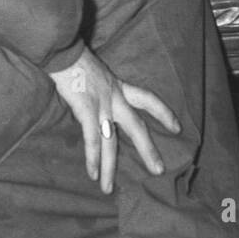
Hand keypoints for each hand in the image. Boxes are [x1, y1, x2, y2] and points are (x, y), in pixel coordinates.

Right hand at [48, 45, 180, 193]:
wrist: (62, 48)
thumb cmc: (73, 58)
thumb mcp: (96, 70)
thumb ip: (100, 87)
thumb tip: (96, 98)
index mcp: (118, 86)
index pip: (147, 99)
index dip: (163, 113)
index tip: (176, 127)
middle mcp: (114, 96)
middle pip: (136, 126)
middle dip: (147, 150)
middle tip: (159, 170)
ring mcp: (101, 104)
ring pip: (110, 141)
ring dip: (110, 167)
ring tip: (109, 188)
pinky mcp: (86, 109)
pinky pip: (91, 139)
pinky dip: (92, 158)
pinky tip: (93, 173)